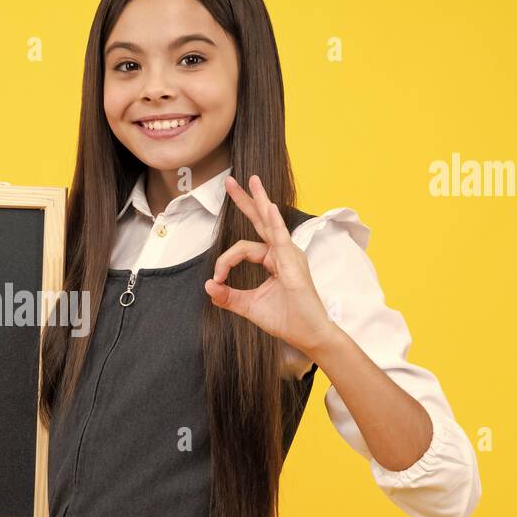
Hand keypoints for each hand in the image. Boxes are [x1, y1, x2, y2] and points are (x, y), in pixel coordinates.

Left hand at [204, 174, 335, 355]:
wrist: (309, 335)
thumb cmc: (286, 320)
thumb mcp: (249, 306)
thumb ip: (228, 296)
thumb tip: (207, 286)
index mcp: (273, 259)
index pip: (242, 248)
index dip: (225, 261)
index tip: (218, 280)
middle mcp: (283, 252)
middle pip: (260, 221)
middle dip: (245, 200)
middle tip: (230, 181)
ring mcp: (290, 255)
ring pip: (270, 224)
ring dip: (259, 201)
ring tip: (251, 181)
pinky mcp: (294, 264)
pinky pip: (282, 239)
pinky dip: (275, 223)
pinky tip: (268, 208)